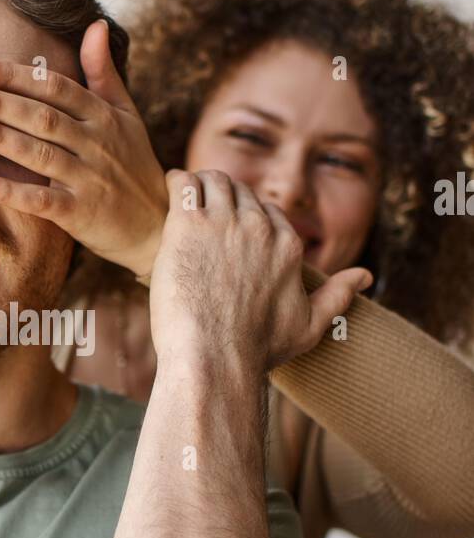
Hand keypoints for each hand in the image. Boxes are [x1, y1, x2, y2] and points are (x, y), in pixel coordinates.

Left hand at [0, 20, 168, 278]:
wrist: (160, 224)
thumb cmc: (135, 165)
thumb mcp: (127, 115)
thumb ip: (104, 72)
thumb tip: (96, 24)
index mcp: (103, 115)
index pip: (55, 88)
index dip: (16, 75)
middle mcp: (97, 143)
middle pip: (42, 117)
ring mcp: (89, 179)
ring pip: (39, 153)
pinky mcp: (81, 214)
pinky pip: (41, 200)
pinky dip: (10, 191)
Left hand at [150, 169, 372, 373]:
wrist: (216, 357)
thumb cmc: (257, 349)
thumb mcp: (310, 326)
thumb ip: (337, 297)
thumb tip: (366, 276)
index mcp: (287, 246)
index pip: (269, 211)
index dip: (249, 215)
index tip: (232, 225)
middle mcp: (259, 228)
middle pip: (240, 191)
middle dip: (223, 197)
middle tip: (203, 210)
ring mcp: (224, 223)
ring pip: (213, 180)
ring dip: (200, 184)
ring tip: (186, 197)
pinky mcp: (188, 225)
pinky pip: (182, 183)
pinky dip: (176, 181)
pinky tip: (171, 189)